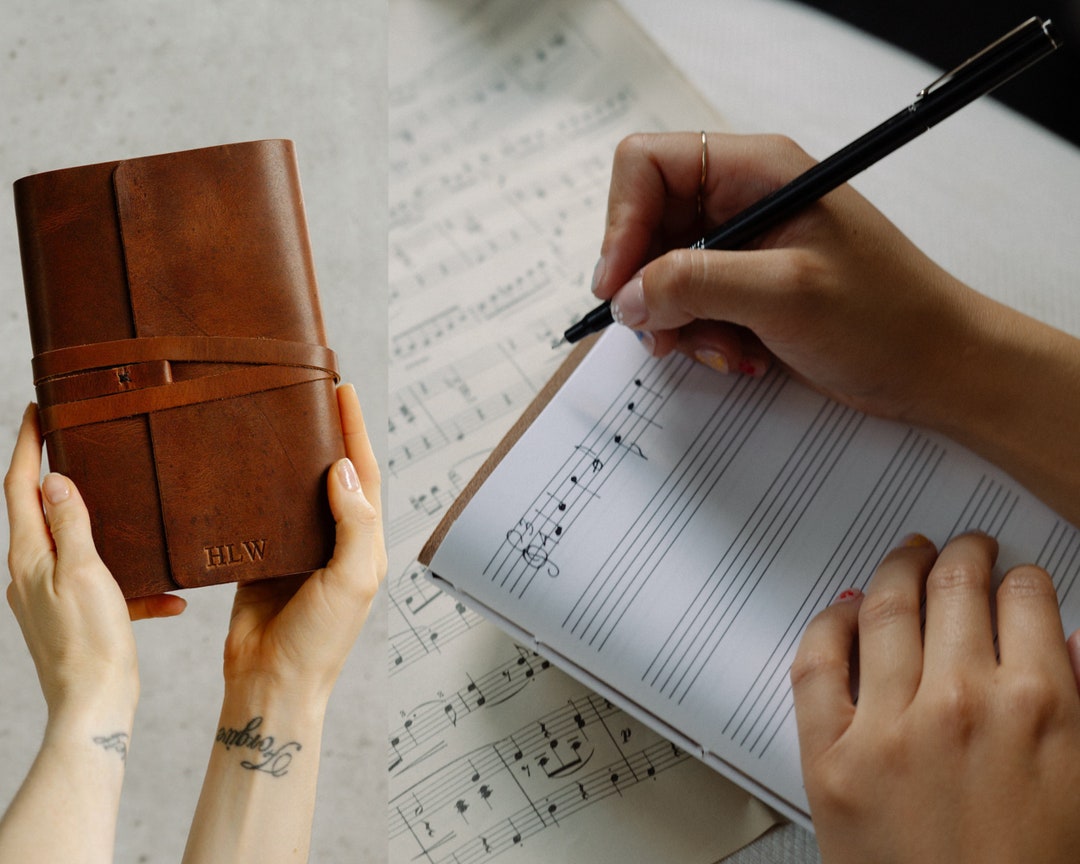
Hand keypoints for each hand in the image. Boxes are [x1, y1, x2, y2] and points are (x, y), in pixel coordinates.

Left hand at [4, 405, 184, 719]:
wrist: (95, 707)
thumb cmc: (91, 643)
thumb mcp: (85, 572)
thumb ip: (70, 524)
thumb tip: (54, 481)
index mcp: (28, 557)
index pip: (19, 486)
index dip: (26, 445)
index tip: (37, 410)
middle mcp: (29, 574)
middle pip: (37, 511)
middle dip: (54, 476)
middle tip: (76, 441)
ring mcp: (47, 597)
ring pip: (71, 545)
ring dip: (97, 526)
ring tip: (124, 506)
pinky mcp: (70, 617)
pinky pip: (101, 585)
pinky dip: (131, 584)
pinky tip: (168, 599)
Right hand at [221, 383, 384, 703]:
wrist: (270, 684)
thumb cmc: (320, 642)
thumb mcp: (350, 581)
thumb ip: (353, 524)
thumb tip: (345, 469)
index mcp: (363, 544)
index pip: (365, 476)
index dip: (356, 432)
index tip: (343, 392)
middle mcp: (334, 541)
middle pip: (333, 475)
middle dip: (327, 434)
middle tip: (311, 392)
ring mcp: (298, 549)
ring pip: (296, 490)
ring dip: (291, 456)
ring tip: (278, 415)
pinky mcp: (262, 560)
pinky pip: (261, 515)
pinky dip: (255, 489)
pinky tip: (244, 463)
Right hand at [592, 131, 998, 424]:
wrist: (938, 368)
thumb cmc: (886, 318)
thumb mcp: (784, 294)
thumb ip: (695, 285)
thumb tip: (626, 296)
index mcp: (756, 171)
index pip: (647, 166)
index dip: (621, 224)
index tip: (619, 287)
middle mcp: (742, 199)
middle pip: (647, 225)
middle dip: (650, 287)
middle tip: (666, 335)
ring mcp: (744, 245)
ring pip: (662, 274)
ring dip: (679, 322)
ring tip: (726, 350)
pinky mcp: (746, 287)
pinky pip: (689, 306)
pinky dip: (702, 337)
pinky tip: (743, 355)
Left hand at [791, 532, 1079, 863]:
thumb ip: (1075, 703)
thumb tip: (1062, 640)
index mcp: (1041, 708)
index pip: (1027, 599)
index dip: (1021, 577)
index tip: (1013, 574)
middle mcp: (963, 702)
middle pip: (956, 588)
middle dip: (963, 555)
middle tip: (962, 546)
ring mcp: (889, 726)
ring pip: (886, 607)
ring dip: (898, 568)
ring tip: (906, 555)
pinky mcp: (829, 757)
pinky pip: (816, 662)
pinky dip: (828, 623)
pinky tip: (842, 609)